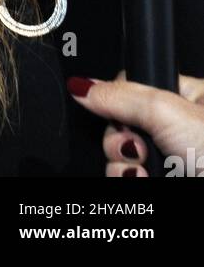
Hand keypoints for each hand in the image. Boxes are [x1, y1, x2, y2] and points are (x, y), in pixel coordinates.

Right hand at [67, 72, 203, 175]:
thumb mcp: (168, 111)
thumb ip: (123, 94)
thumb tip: (84, 85)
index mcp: (187, 99)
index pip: (130, 90)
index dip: (118, 105)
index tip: (124, 120)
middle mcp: (178, 131)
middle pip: (121, 128)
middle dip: (122, 143)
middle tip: (142, 150)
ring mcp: (172, 162)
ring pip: (122, 162)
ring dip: (125, 169)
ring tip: (148, 174)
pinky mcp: (163, 184)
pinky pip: (128, 184)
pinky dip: (131, 185)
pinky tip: (148, 183)